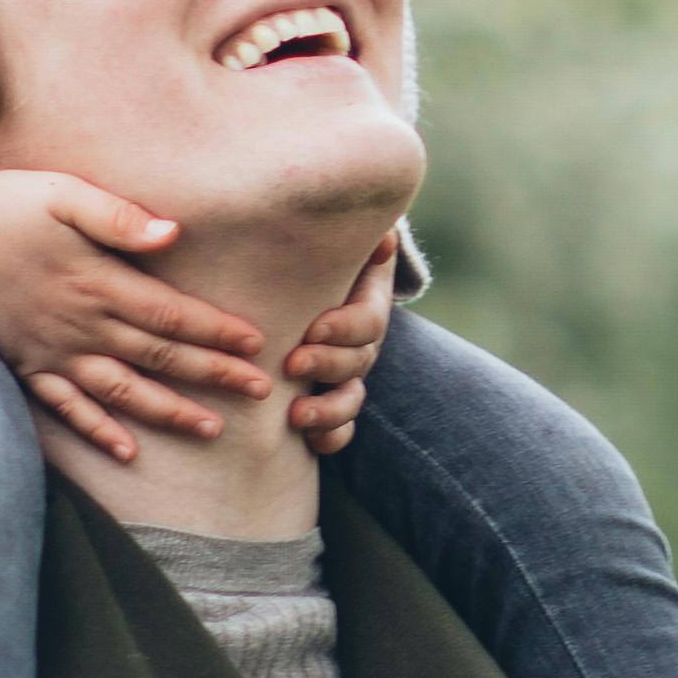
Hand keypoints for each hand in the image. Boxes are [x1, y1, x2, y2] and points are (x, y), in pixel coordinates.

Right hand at [0, 124, 267, 465]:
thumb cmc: (5, 203)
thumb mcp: (63, 194)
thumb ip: (118, 217)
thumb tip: (172, 234)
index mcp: (96, 281)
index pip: (170, 314)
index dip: (216, 331)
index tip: (256, 345)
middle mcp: (78, 324)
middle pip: (158, 356)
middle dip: (213, 376)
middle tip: (259, 393)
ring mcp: (50, 350)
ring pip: (121, 391)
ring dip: (169, 412)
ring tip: (212, 429)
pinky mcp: (24, 363)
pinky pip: (65, 407)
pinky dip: (97, 430)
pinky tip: (127, 451)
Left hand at [282, 240, 398, 456]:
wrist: (304, 277)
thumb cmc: (314, 253)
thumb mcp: (336, 240)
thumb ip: (358, 235)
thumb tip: (384, 241)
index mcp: (364, 304)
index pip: (367, 322)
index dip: (345, 328)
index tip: (313, 328)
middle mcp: (360, 343)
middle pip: (358, 362)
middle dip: (327, 365)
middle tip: (293, 363)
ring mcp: (345, 374)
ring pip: (350, 399)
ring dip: (328, 411)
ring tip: (296, 416)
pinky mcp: (326, 397)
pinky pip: (339, 428)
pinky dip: (328, 438)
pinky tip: (307, 442)